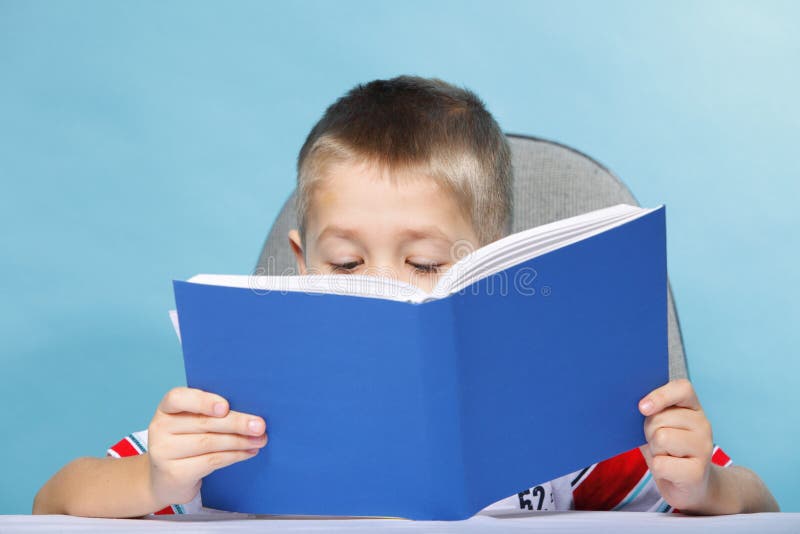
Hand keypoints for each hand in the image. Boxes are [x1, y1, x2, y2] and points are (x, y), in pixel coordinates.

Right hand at [146, 387, 266, 507]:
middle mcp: (160, 428)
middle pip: (203, 423)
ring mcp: (164, 452)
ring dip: (240, 441)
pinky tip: (247, 452)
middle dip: (236, 423)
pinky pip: (211, 461)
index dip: (202, 401)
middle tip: (260, 425)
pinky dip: (234, 456)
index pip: (177, 398)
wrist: (165, 479)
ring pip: (210, 443)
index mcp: (166, 409)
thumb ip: (210, 412)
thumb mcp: (190, 422)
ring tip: (260, 439)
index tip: (225, 407)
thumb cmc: (185, 441)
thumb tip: (249, 412)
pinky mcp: (175, 473)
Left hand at [638, 378, 715, 511]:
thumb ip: (651, 413)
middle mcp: (703, 424)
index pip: (683, 388)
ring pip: (661, 438)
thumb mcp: (658, 427)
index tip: (642, 408)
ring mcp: (704, 448)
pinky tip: (670, 471)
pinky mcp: (698, 472)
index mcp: (692, 407)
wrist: (688, 486)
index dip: (660, 395)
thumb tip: (637, 406)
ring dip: (654, 450)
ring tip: (665, 456)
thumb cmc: (667, 450)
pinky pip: (661, 464)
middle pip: (660, 418)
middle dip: (649, 432)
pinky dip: (658, 469)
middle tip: (659, 443)